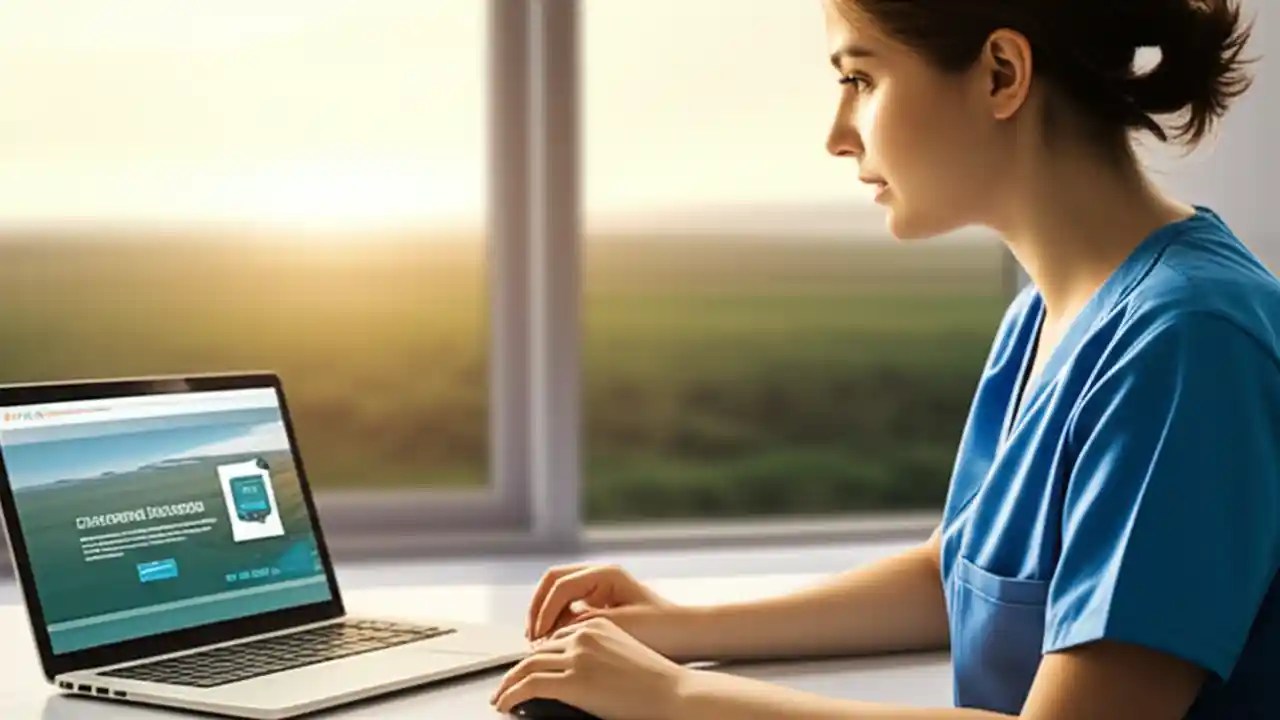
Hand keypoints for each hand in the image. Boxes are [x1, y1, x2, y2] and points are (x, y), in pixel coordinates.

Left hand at [491, 617, 689, 718]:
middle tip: (505, 685)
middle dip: (517, 670)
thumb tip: (583, 671)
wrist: (673, 693)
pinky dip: (510, 695)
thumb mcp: (625, 653)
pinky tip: (505, 704)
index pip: (555, 637)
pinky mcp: (572, 681)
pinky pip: (529, 686)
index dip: (536, 656)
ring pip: (526, 666)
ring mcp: (577, 657)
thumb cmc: (658, 682)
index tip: (525, 669)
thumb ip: (599, 654)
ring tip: (500, 697)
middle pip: (537, 651)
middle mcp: (583, 635)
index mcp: (597, 624)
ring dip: (507, 684)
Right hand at [526, 563, 675, 641]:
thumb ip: (583, 622)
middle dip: (538, 607)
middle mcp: (600, 574)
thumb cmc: (662, 628)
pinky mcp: (600, 601)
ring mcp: (599, 586)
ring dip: (545, 613)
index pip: (561, 585)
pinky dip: (558, 620)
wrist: (687, 634)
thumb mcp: (620, 625)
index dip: (544, 611)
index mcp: (606, 574)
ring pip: (558, 592)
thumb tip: (553, 630)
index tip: (538, 636)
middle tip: (531, 635)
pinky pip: (570, 605)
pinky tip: (555, 640)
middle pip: (553, 581)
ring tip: (539, 640)